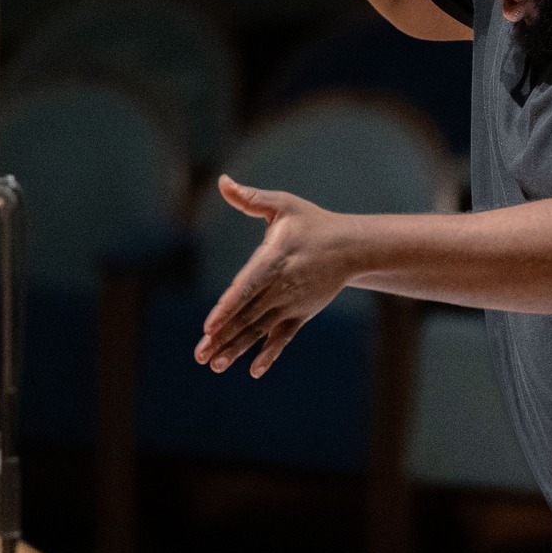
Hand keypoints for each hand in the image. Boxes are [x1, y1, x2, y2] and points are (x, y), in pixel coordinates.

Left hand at [194, 175, 352, 377]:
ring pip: (260, 330)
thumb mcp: (283, 205)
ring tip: (214, 365)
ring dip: (237, 348)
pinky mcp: (301, 314)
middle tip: (200, 354)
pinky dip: (269, 354)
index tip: (209, 324)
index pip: (247, 285)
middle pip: (248, 314)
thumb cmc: (312, 222)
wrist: (351, 247)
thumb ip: (250, 198)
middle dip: (223, 336)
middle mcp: (283, 286)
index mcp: (275, 259)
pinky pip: (283, 338)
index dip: (228, 306)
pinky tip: (253, 371)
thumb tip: (222, 181)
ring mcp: (293, 303)